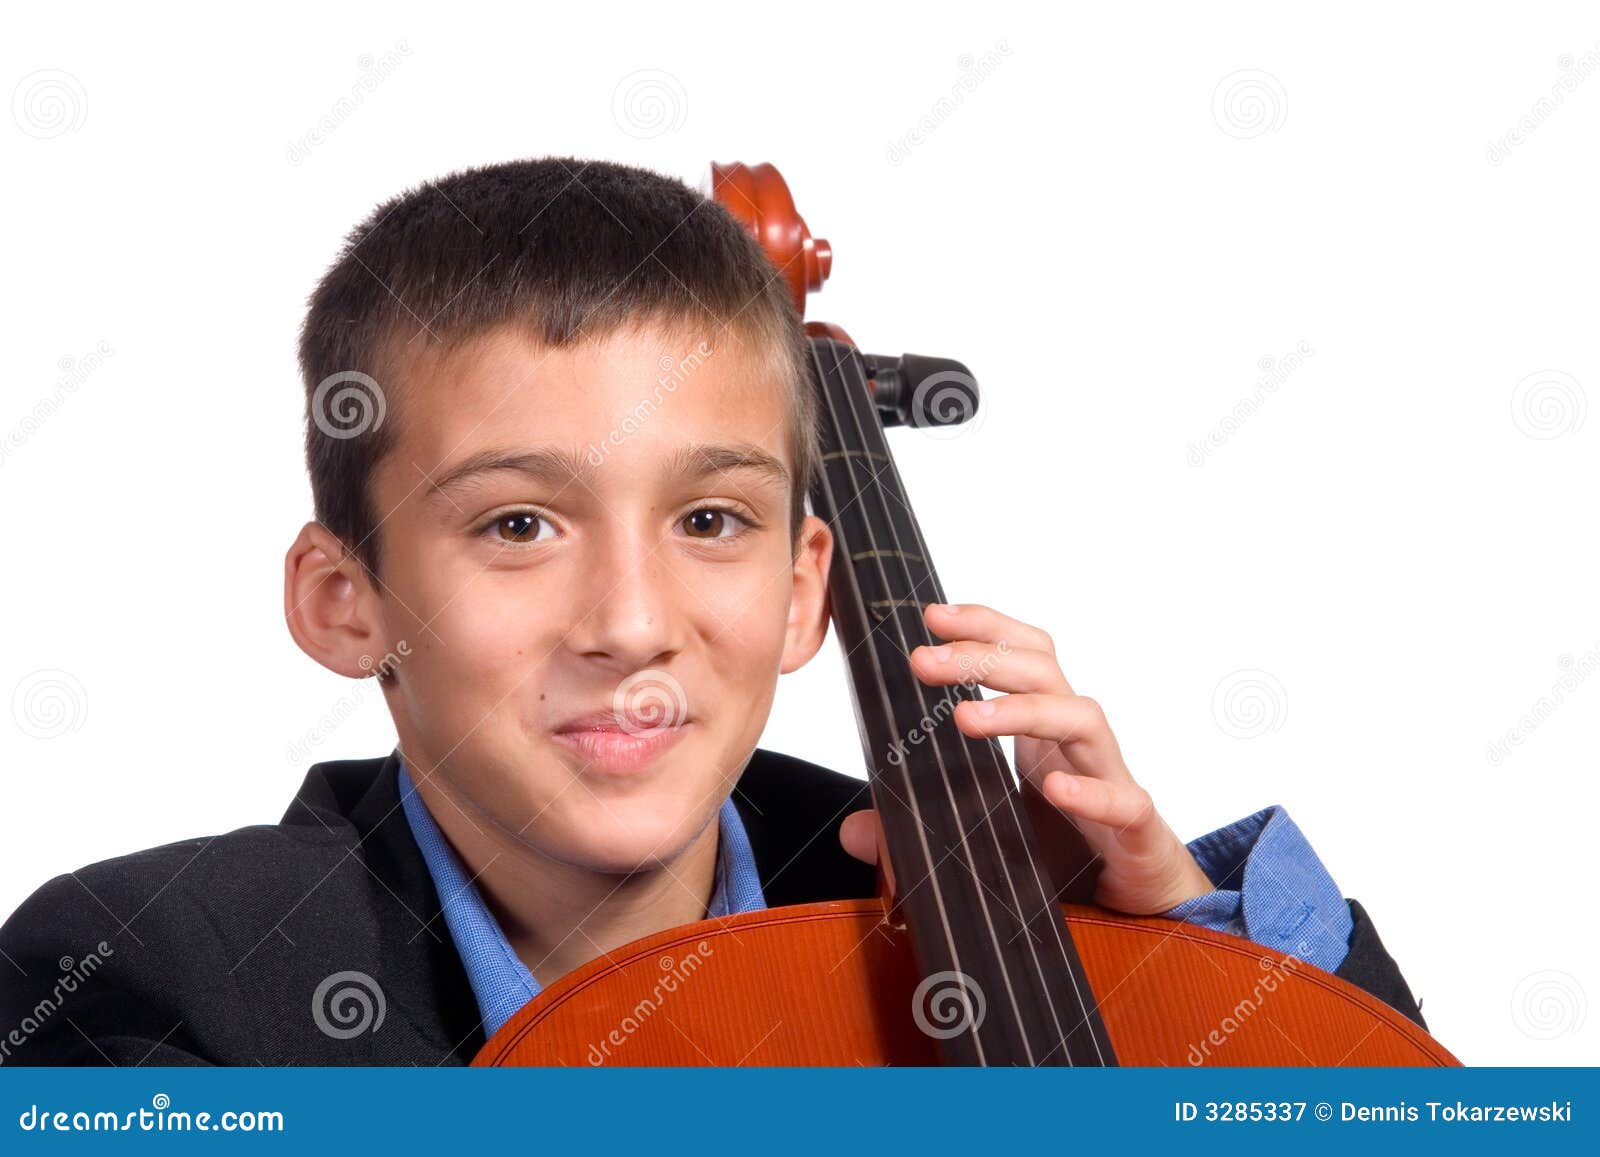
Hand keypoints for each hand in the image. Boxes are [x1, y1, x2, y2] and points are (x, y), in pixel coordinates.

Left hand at [838, 601, 1214, 914]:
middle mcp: (1077, 742)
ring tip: (965, 717)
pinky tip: (1053, 788)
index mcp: (1044, 731)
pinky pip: (1120, 800)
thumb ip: (920, 825)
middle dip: (983, 656)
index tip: (931, 615)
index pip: (1023, 653)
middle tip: (921, 660)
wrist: (1139, 901)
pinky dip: (1088, 791)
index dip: (984, 627)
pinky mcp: (1136, 827)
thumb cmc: (1066, 850)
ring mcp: (1111, 778)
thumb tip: (854, 832)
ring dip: (1022, 710)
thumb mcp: (984, 831)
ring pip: (1081, 718)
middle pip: (1042, 671)